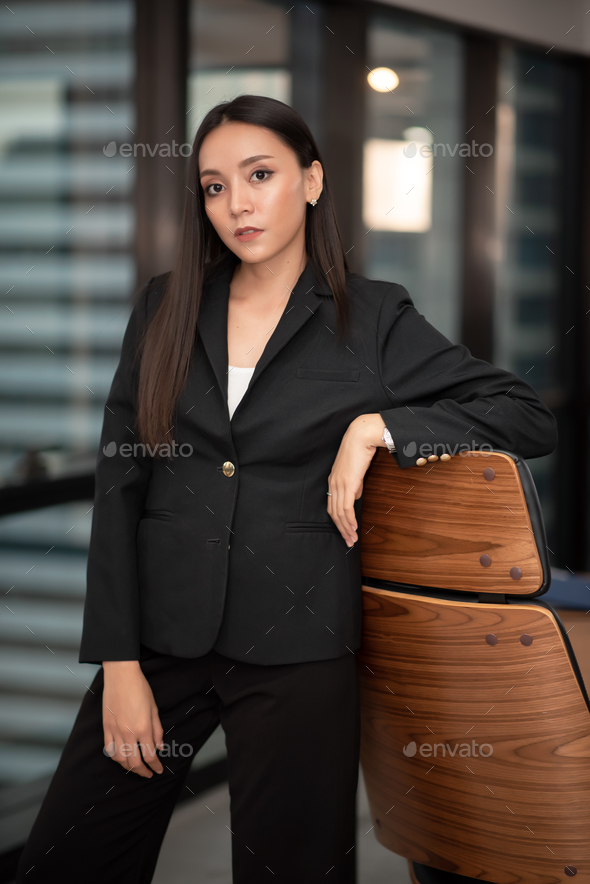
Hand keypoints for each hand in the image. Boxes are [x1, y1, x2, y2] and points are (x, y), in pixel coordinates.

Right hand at [102, 660, 164, 777]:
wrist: (121, 675)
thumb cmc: (140, 688)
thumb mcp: (154, 708)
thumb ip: (157, 730)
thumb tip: (160, 747)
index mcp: (143, 728)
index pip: (150, 756)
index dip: (155, 766)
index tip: (159, 770)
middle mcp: (128, 733)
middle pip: (134, 762)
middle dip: (143, 771)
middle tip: (148, 774)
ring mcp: (115, 731)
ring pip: (120, 758)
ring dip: (128, 767)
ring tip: (135, 768)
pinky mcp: (106, 727)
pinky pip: (109, 748)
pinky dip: (115, 757)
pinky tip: (121, 757)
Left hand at [328, 413, 386, 546]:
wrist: (361, 436)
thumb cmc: (360, 450)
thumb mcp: (355, 471)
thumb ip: (354, 485)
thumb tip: (356, 497)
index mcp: (333, 481)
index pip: (332, 507)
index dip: (338, 522)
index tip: (345, 533)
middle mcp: (333, 484)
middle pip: (333, 513)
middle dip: (341, 530)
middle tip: (349, 542)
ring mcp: (339, 484)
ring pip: (339, 513)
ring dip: (346, 528)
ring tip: (353, 539)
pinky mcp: (347, 483)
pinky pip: (346, 506)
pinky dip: (349, 519)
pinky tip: (353, 528)